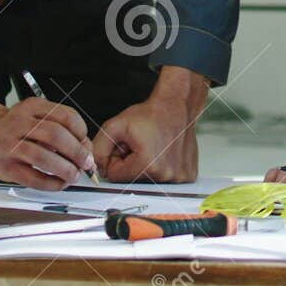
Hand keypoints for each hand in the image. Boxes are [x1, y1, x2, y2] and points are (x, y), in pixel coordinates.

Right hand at [0, 97, 94, 190]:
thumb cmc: (17, 129)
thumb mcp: (37, 118)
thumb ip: (61, 130)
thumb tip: (86, 150)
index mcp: (32, 107)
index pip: (65, 115)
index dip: (81, 131)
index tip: (86, 143)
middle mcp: (19, 123)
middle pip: (56, 135)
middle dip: (77, 152)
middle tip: (86, 162)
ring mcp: (10, 145)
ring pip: (44, 157)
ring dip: (65, 169)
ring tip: (74, 175)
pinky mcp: (5, 167)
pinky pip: (33, 178)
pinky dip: (51, 183)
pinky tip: (59, 183)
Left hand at [94, 67, 206, 182]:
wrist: (176, 105)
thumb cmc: (151, 114)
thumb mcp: (115, 126)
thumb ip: (99, 149)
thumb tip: (98, 169)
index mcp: (147, 165)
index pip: (115, 176)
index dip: (116, 159)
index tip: (126, 146)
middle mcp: (165, 175)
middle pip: (132, 180)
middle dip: (131, 164)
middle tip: (141, 145)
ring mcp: (179, 177)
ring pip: (148, 180)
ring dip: (146, 166)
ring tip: (153, 147)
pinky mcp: (187, 176)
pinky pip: (166, 179)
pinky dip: (162, 167)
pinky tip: (165, 151)